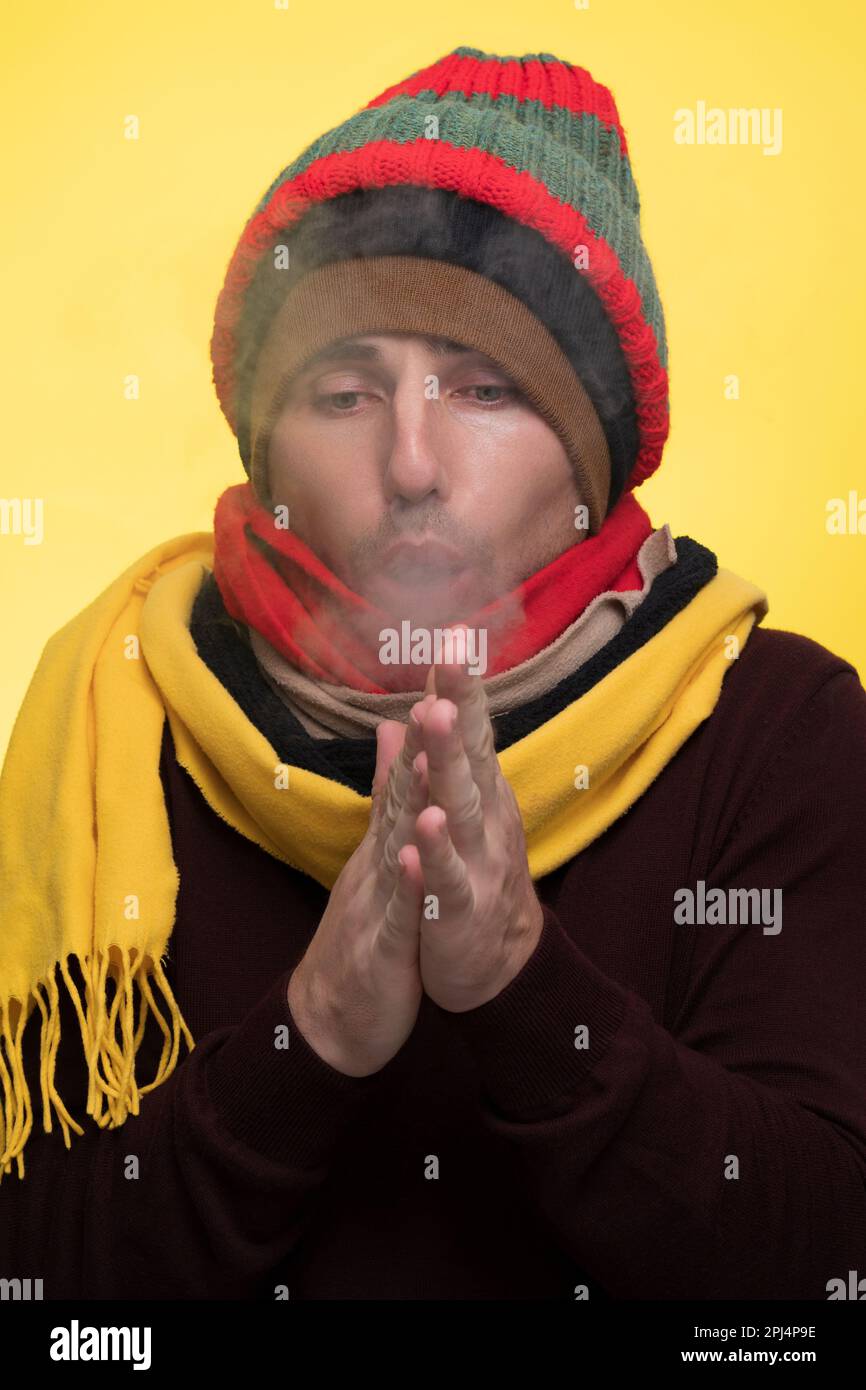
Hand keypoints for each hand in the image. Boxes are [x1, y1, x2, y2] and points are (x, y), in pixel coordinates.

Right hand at [287, 693, 436, 1075]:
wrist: (335, 1019)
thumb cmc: (369, 931)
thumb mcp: (384, 854)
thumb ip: (389, 793)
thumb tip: (392, 731)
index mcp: (394, 834)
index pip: (416, 760)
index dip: (437, 706)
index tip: (455, 649)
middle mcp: (384, 852)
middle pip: (408, 780)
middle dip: (428, 723)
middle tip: (444, 662)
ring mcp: (379, 895)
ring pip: (399, 835)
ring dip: (412, 784)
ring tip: (426, 730)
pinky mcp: (382, 947)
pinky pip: (397, 913)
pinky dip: (406, 883)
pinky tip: (414, 852)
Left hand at [399, 632, 544, 1013]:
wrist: (497, 969)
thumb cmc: (470, 877)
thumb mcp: (450, 815)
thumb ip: (431, 763)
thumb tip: (414, 707)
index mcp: (477, 794)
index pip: (467, 730)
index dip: (460, 685)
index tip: (453, 633)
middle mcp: (484, 819)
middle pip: (469, 756)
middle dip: (459, 706)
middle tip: (453, 655)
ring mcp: (476, 863)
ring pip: (458, 809)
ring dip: (446, 765)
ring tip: (433, 719)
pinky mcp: (461, 911)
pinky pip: (446, 882)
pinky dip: (432, 857)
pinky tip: (419, 833)